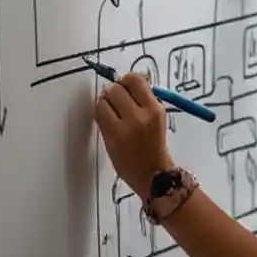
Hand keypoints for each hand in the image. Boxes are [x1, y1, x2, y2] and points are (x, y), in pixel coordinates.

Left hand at [93, 73, 174, 199]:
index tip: (126, 87)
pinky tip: (107, 120)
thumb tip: (127, 84)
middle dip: (114, 91)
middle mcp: (140, 115)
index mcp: (155, 109)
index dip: (127, 81)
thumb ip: (144, 101)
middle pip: (116, 88)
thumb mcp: (157, 119)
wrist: (154, 176)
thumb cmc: (156, 146)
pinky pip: (99, 114)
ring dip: (105, 102)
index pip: (135, 80)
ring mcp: (124, 127)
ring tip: (111, 111)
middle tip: (116, 100)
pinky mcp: (111, 138)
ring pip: (104, 99)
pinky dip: (101, 113)